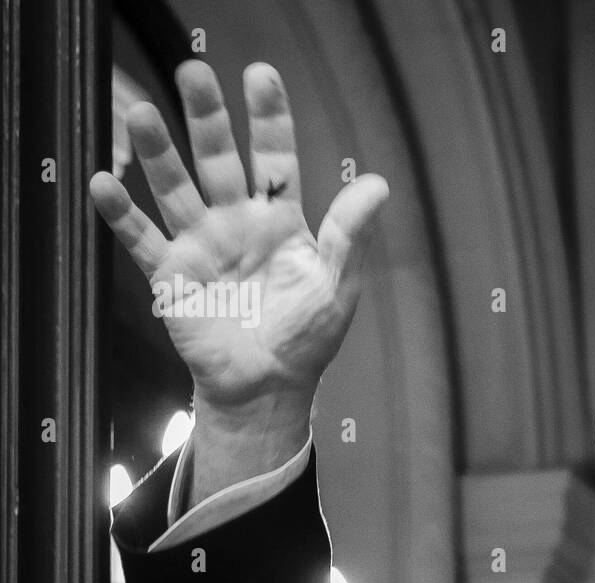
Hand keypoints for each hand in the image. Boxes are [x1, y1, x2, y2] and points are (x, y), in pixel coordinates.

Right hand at [91, 60, 387, 496]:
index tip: (260, 76)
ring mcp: (200, 245)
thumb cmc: (306, 336)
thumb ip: (350, 233)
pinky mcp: (171, 275)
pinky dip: (121, 215)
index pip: (274, 157)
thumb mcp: (337, 283)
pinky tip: (105, 183)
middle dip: (206, 118)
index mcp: (280, 219)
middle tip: (193, 73)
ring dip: (157, 154)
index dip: (268, 118)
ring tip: (141, 113)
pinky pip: (141, 240)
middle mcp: (236, 222)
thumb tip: (379, 184)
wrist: (269, 386)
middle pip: (218, 159)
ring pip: (175, 188)